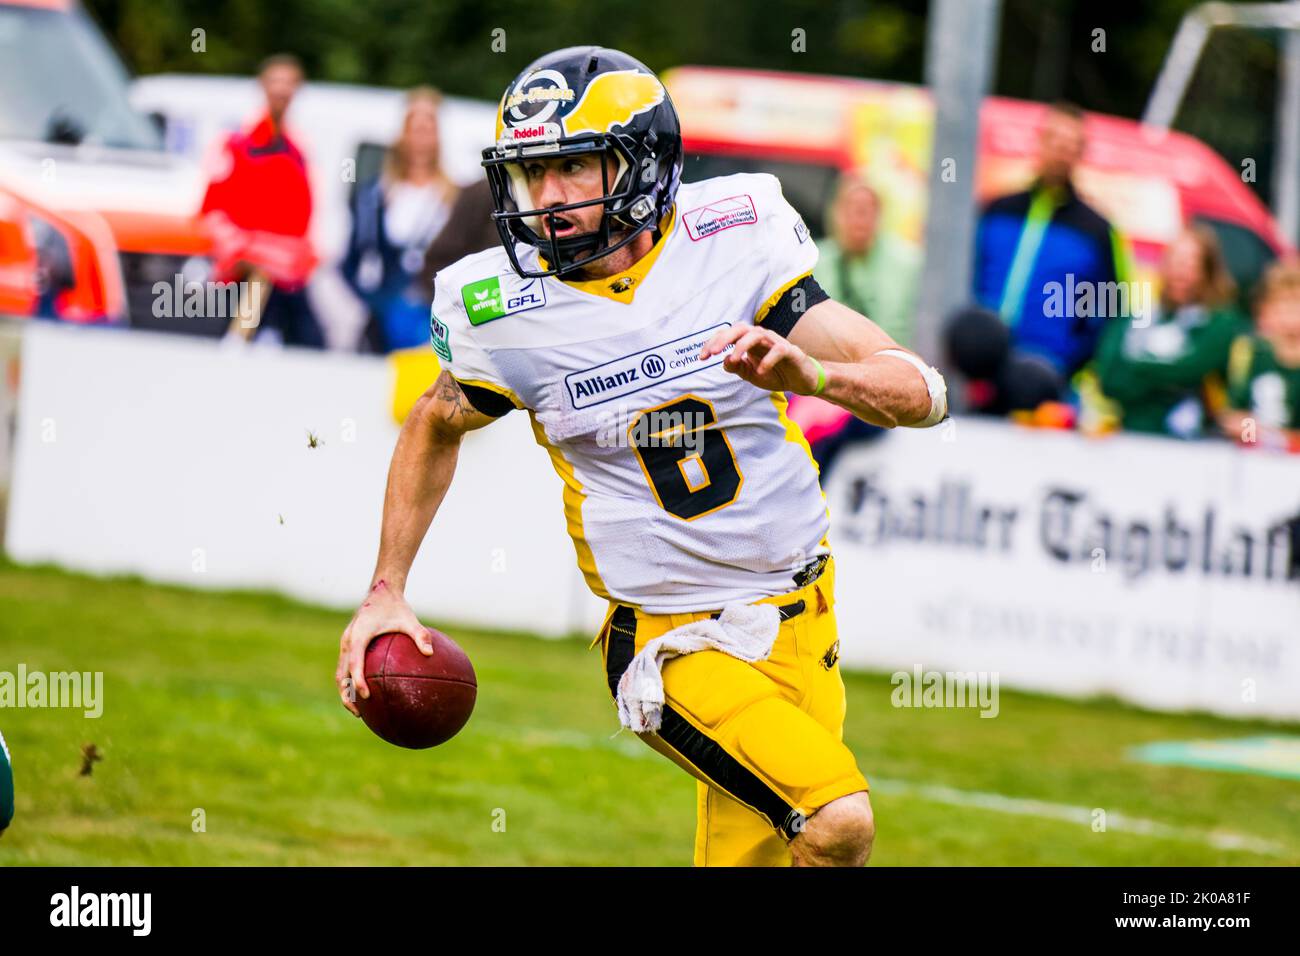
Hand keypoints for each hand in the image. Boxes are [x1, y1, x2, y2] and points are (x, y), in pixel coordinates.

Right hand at [335, 579, 429, 715]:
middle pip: (340, 674)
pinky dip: (351, 681)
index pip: (355, 663)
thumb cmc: (396, 606)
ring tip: (360, 710)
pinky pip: (347, 667)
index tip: (366, 696)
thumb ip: (420, 635)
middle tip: (359, 713)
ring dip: (346, 692)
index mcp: (359, 635)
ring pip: (340, 673)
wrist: (381, 591)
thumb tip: (430, 653)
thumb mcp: (410, 619)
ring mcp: (346, 643)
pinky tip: (368, 692)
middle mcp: (348, 640)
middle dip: (346, 695)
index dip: (358, 680)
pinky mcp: (349, 645)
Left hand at [699, 324, 820, 394]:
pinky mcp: (790, 351)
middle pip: (740, 328)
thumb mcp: (750, 374)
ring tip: (735, 359)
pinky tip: (760, 371)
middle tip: (713, 353)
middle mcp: (761, 337)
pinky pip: (778, 350)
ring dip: (742, 346)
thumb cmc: (774, 373)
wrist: (801, 380)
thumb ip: (736, 367)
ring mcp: (776, 342)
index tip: (702, 358)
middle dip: (724, 338)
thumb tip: (725, 360)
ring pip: (757, 334)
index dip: (713, 343)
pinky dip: (768, 359)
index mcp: (749, 341)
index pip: (728, 335)